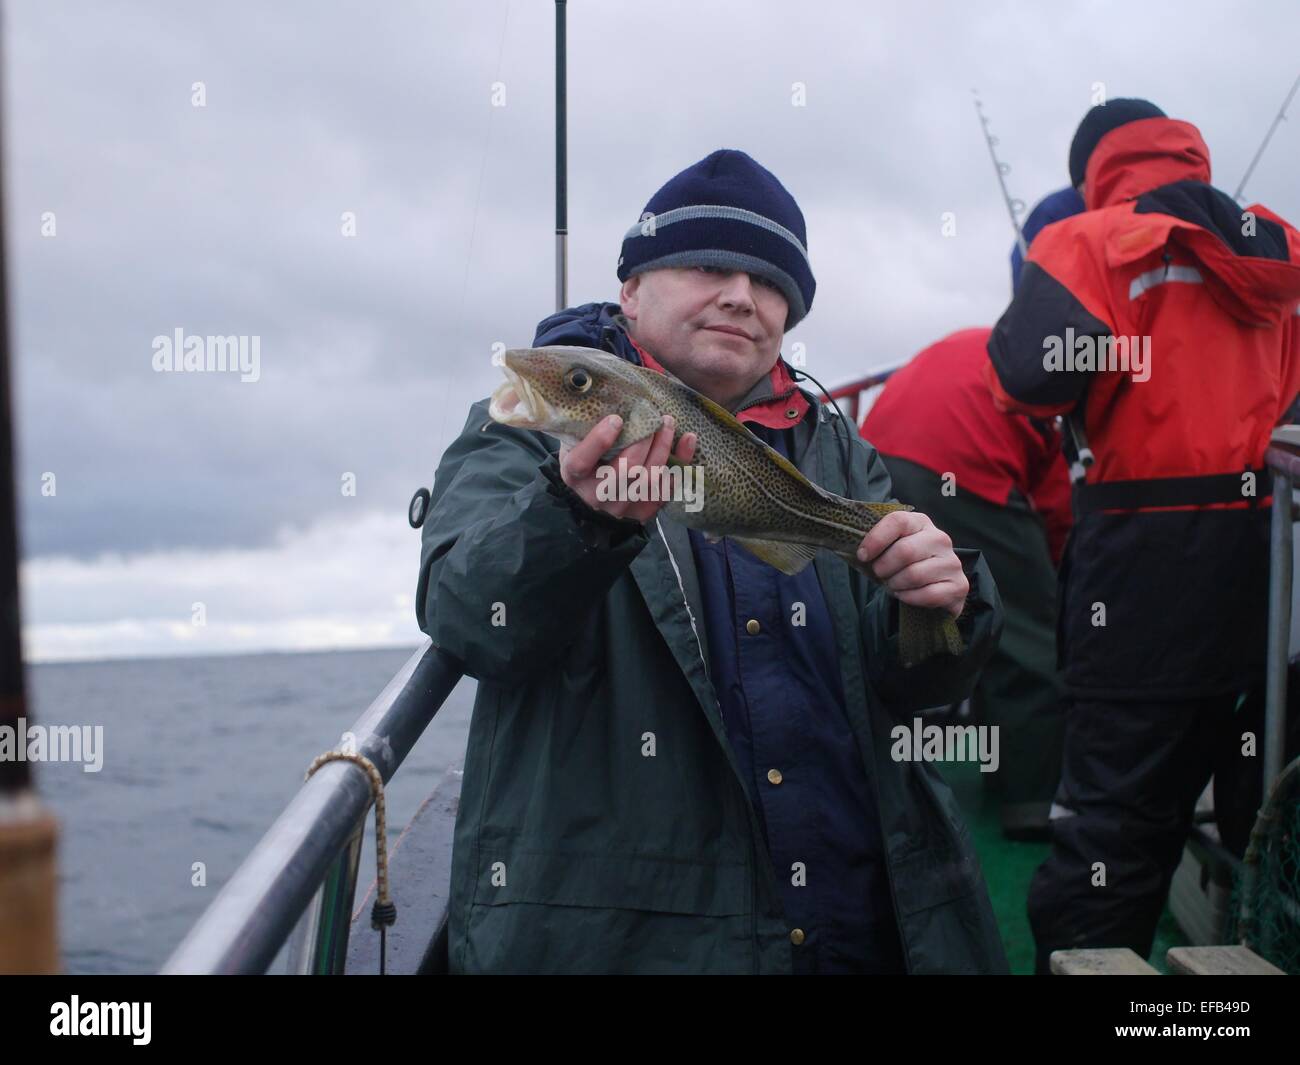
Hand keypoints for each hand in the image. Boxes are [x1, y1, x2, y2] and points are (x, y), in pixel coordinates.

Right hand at [560, 414, 697, 523]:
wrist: (593, 493)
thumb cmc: (587, 457)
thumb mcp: (577, 441)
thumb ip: (587, 425)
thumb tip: (612, 393)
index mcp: (574, 475)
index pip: (582, 462)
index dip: (599, 441)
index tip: (616, 419)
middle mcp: (595, 495)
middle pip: (626, 469)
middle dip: (645, 440)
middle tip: (654, 417)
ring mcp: (620, 508)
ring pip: (649, 480)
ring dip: (663, 449)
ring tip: (669, 424)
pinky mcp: (642, 512)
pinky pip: (667, 490)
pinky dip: (681, 464)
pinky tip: (688, 440)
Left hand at [856, 511, 967, 618]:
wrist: (935, 588)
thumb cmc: (905, 564)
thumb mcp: (892, 547)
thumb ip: (878, 543)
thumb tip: (860, 552)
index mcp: (921, 523)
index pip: (898, 521)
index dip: (876, 539)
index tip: (863, 555)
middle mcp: (940, 539)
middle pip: (905, 551)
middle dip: (884, 567)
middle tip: (880, 574)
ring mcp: (952, 562)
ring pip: (915, 575)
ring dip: (896, 584)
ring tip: (893, 584)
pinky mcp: (959, 586)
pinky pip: (928, 594)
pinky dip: (910, 598)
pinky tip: (906, 595)